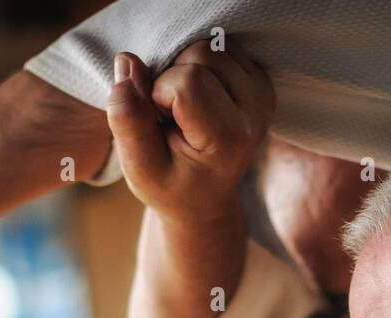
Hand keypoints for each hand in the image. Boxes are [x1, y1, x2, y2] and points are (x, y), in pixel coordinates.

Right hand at [107, 42, 274, 221]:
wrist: (203, 198)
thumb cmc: (169, 184)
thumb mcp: (139, 167)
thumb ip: (128, 119)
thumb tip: (127, 60)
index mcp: (230, 138)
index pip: (188, 81)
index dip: (159, 93)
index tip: (161, 123)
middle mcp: (256, 113)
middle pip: (202, 54)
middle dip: (173, 76)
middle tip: (172, 117)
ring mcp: (262, 95)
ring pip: (211, 46)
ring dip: (185, 68)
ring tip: (184, 108)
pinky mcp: (261, 82)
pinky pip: (220, 47)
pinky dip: (199, 64)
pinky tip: (198, 97)